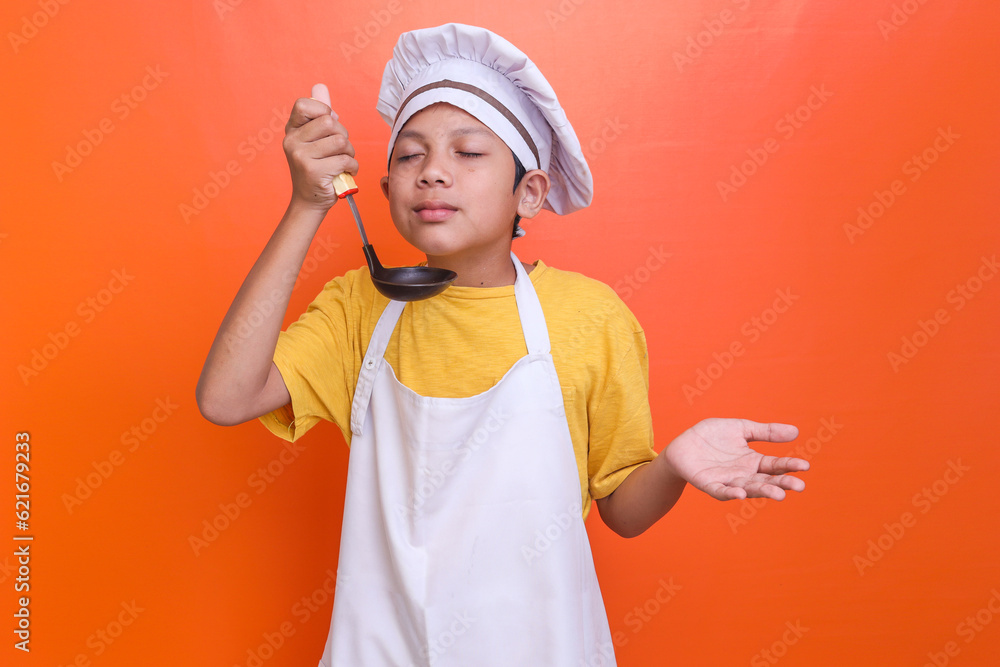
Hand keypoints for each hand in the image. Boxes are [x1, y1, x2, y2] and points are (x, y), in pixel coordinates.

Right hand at [283, 83, 357, 212]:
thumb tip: (320, 87)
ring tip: (341, 162)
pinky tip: (344, 173)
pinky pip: (346, 159)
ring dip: (349, 152)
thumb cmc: (317, 168)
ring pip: (340, 141)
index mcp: (292, 130)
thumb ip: (319, 115)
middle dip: (343, 136)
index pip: (305, 104)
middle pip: (330, 122)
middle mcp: (292, 141)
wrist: (310, 201)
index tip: (327, 128)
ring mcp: (301, 156)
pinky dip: (352, 167)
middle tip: (338, 150)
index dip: (324, 111)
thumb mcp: (315, 139)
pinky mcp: (314, 171)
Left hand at [663, 418, 808, 500]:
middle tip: (799, 487)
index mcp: (753, 461)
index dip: (790, 466)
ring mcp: (727, 481)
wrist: (683, 444)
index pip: (775, 465)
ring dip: (763, 491)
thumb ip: (765, 432)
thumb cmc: (713, 436)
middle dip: (782, 484)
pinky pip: (721, 491)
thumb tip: (796, 432)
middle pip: (766, 481)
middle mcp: (744, 474)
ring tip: (779, 494)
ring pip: (748, 488)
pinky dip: (730, 493)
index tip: (805, 466)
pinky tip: (740, 493)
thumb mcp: (741, 429)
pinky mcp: (709, 483)